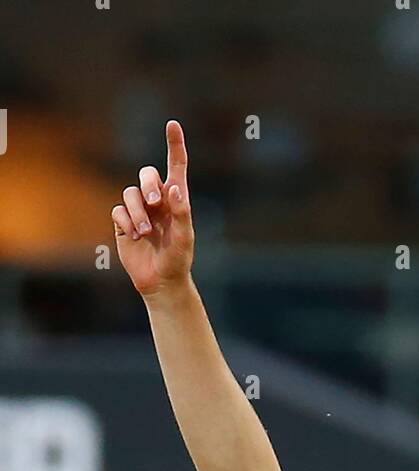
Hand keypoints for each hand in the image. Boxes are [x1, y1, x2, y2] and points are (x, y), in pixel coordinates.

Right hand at [112, 120, 194, 298]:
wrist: (160, 282)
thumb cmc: (178, 260)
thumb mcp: (185, 238)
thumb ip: (182, 212)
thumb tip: (174, 188)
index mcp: (176, 200)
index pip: (176, 166)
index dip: (174, 145)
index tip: (173, 124)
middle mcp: (157, 200)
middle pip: (147, 175)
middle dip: (148, 184)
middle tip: (155, 202)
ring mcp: (139, 210)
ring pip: (130, 193)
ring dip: (137, 212)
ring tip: (144, 232)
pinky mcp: (123, 221)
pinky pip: (118, 210)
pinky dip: (125, 221)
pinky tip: (134, 236)